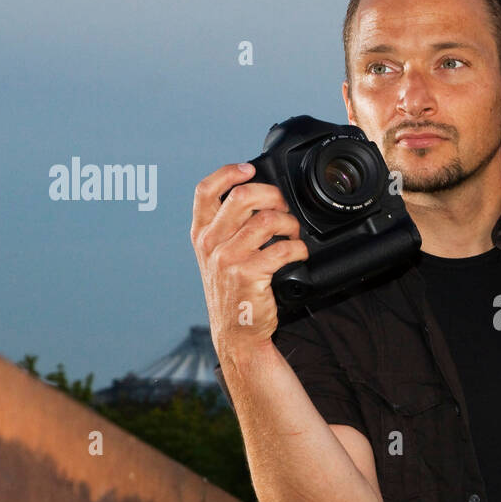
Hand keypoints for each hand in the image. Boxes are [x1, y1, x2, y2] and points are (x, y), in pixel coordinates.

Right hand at [190, 163, 307, 359]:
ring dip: (289, 224)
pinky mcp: (248, 274)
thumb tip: (255, 195)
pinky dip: (298, 248)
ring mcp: (227, 258)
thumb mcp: (216, 256)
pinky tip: (298, 253)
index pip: (205, 191)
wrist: (236, 331)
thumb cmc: (232, 291)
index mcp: (201, 234)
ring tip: (293, 233)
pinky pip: (282, 248)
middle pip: (242, 197)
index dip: (229, 173)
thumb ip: (227, 228)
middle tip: (284, 207)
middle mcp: (210, 243)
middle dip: (273, 196)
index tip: (250, 170)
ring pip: (266, 220)